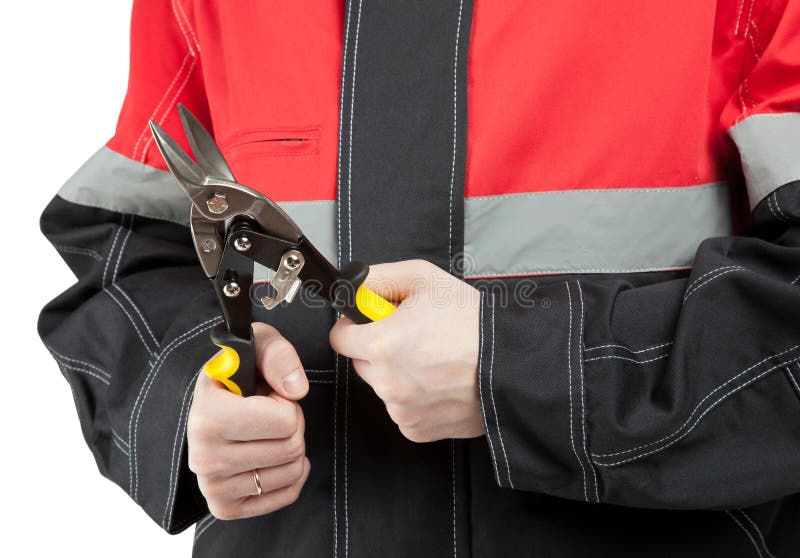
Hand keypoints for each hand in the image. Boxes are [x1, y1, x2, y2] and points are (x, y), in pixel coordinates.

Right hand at [187, 323, 310, 519]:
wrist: (215, 404)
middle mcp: (204, 457)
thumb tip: (296, 390)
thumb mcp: (257, 345)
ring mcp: (212, 486)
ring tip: (267, 432)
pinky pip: (286, 496)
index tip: (266, 395)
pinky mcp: (224, 507)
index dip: (286, 403)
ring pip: (292, 471)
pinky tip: (274, 456)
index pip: (285, 421)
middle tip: (270, 414)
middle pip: (292, 447)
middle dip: (292, 425)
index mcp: (207, 415)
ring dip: (291, 447)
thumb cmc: (240, 373)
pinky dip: (291, 475)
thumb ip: (278, 355)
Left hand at [329, 259, 484, 442]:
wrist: (512, 364)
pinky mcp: (416, 430)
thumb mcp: (425, 278)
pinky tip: (440, 383)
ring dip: (398, 374)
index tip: (374, 323)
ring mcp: (400, 410)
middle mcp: (386, 382)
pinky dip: (415, 399)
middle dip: (379, 349)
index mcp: (381, 344)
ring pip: (383, 387)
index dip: (357, 325)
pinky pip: (402, 410)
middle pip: (361, 363)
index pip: (340, 338)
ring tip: (435, 360)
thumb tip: (353, 285)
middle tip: (415, 338)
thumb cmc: (473, 322)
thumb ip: (379, 278)